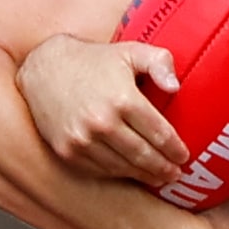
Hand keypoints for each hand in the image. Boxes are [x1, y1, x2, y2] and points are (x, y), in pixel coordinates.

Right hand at [17, 34, 187, 187]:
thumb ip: (160, 63)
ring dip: (144, 175)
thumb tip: (176, 87)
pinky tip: (130, 172)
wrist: (44, 69)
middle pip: (143, 155)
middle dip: (164, 168)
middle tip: (175, 173)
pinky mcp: (67, 151)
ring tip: (158, 177)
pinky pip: (100, 170)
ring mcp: (83, 140)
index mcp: (123, 99)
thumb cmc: (93, 61)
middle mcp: (102, 123)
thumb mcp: (130, 51)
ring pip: (123, 167)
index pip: (159, 133)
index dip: (175, 148)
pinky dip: (118, 174)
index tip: (184, 156)